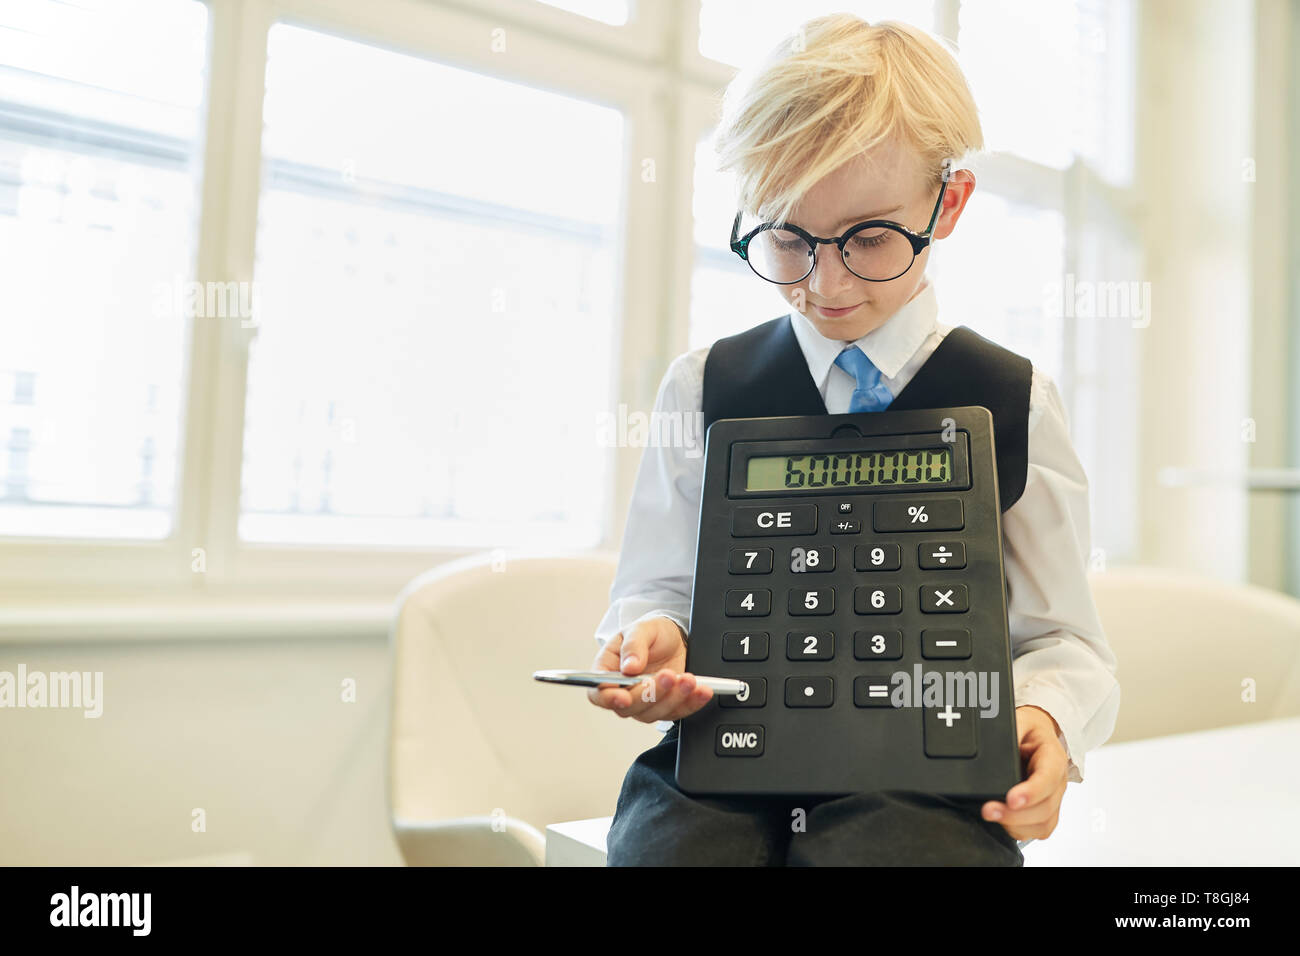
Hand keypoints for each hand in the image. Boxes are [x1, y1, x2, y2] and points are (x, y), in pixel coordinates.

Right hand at [586, 617, 713, 722]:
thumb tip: (629, 667)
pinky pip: (677, 713)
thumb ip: (633, 646)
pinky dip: (691, 703)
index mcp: (608, 671)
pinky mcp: (666, 707)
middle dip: (651, 693)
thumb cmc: (652, 633)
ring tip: (689, 679)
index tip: (624, 697)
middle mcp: (624, 691)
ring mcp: (645, 702)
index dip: (608, 698)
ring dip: (674, 698)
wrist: (674, 638)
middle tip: (668, 676)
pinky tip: (701, 691)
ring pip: (654, 713)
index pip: (599, 693)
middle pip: (629, 707)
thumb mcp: (642, 629)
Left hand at [981, 705, 1068, 839]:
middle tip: (988, 810)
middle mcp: (1057, 782)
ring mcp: (1053, 800)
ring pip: (1043, 823)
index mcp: (1053, 758)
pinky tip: (1003, 823)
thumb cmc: (1029, 730)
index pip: (1047, 778)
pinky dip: (1020, 831)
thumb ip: (1008, 731)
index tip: (1011, 799)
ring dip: (1016, 825)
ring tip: (991, 816)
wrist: (1037, 737)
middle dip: (1016, 814)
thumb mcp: (1020, 721)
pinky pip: (1038, 830)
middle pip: (1045, 807)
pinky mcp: (1045, 812)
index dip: (1031, 792)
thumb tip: (990, 747)